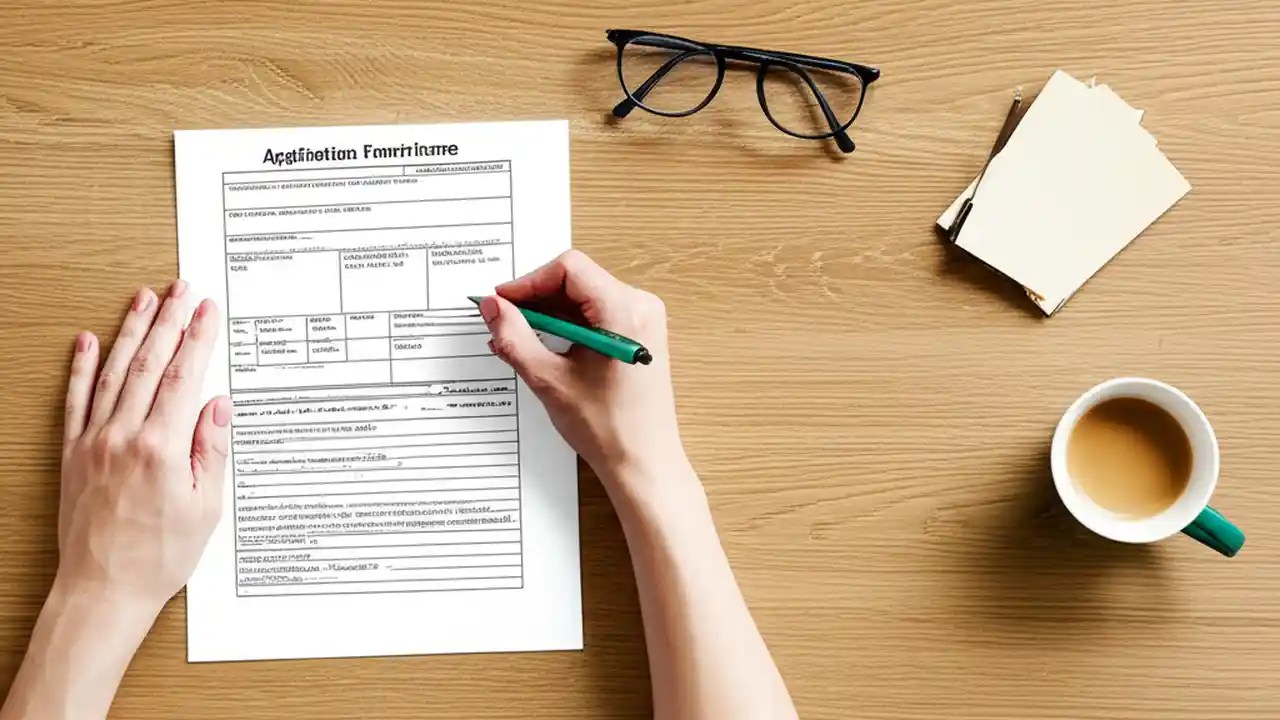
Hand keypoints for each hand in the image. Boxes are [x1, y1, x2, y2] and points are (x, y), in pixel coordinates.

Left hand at [57, 280, 228, 615]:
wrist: (103, 590)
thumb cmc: (158, 556)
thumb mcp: (205, 507)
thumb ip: (211, 450)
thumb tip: (218, 407)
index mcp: (162, 448)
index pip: (183, 378)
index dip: (198, 339)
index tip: (208, 311)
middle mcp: (124, 438)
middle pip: (149, 365)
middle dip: (169, 322)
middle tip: (181, 290)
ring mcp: (94, 443)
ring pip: (112, 373)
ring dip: (130, 332)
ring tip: (143, 300)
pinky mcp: (74, 455)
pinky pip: (76, 401)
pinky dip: (81, 368)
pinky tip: (86, 342)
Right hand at [478, 250, 689, 497]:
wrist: (643, 462)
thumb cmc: (610, 429)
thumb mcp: (549, 380)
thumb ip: (514, 337)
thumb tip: (492, 308)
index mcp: (625, 311)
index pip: (568, 269)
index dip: (528, 282)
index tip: (502, 301)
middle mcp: (640, 307)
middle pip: (576, 280)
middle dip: (536, 299)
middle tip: (503, 321)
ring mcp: (643, 321)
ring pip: (583, 297)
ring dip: (548, 314)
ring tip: (518, 339)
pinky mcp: (639, 335)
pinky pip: (596, 314)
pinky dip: (566, 326)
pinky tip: (542, 346)